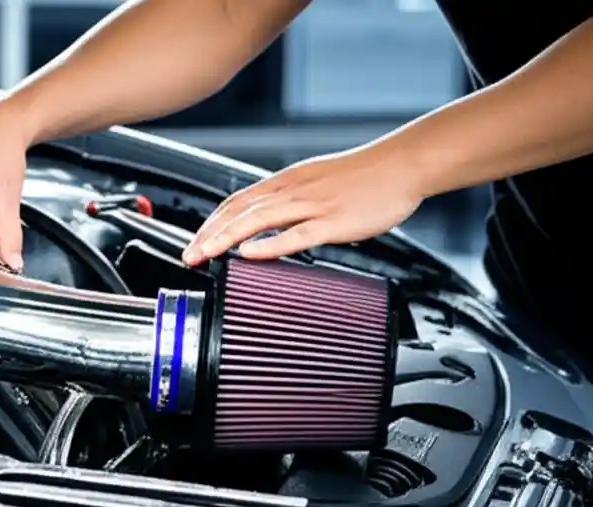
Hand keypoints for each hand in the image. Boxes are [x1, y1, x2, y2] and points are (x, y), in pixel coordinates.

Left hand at [182, 145, 423, 265]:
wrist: (403, 164)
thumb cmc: (366, 177)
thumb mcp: (318, 184)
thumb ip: (293, 203)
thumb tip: (271, 225)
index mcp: (287, 182)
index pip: (237, 201)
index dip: (212, 222)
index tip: (195, 241)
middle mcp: (293, 190)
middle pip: (240, 212)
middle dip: (209, 234)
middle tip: (188, 255)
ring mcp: (312, 205)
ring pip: (258, 221)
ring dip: (226, 238)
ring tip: (205, 255)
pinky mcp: (333, 221)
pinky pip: (296, 234)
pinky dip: (269, 244)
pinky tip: (250, 253)